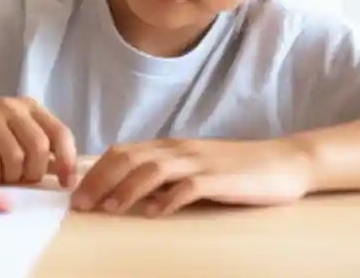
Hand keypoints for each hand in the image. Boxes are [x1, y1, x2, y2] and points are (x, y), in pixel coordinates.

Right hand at [0, 97, 77, 187]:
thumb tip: (70, 176)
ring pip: (15, 158)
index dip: (67, 160)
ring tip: (1, 175)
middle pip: (39, 147)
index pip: (61, 133)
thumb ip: (45, 156)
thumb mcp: (20, 144)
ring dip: (10, 177)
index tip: (65, 183)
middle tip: (21, 179)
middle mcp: (11, 106)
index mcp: (31, 107)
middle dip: (33, 172)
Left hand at [71, 138, 314, 216]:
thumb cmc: (236, 170)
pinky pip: (189, 186)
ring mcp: (200, 163)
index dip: (96, 171)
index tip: (75, 193)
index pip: (123, 152)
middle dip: (100, 180)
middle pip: (130, 158)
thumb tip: (132, 196)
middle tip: (81, 205)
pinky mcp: (220, 179)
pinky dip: (168, 199)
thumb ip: (165, 178)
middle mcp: (179, 150)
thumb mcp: (193, 169)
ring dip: (127, 189)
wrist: (284, 163)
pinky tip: (154, 213)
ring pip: (153, 170)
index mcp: (170, 148)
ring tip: (108, 209)